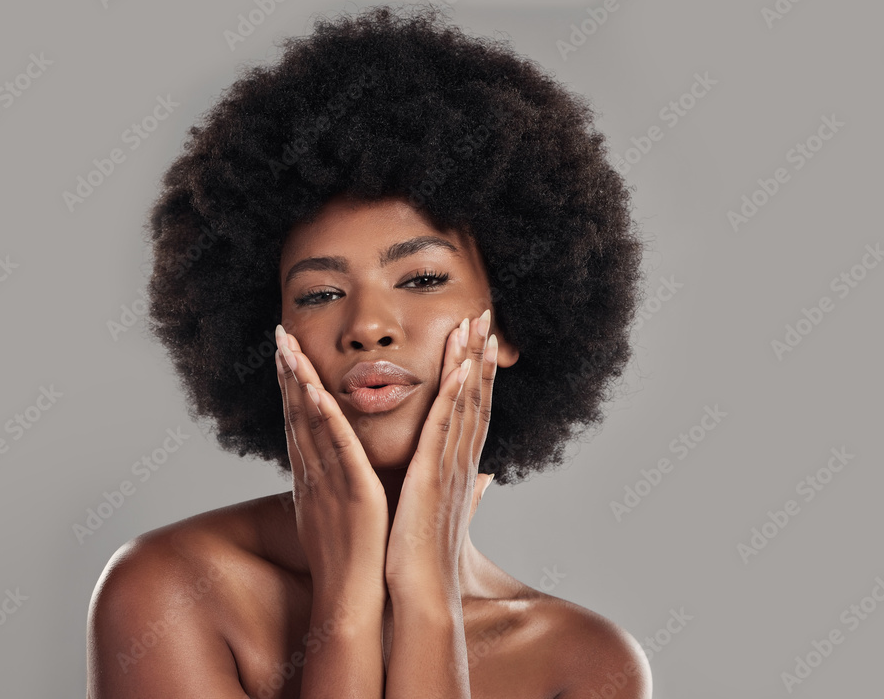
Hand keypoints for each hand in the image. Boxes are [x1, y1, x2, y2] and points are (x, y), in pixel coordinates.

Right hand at [274, 325, 389, 596]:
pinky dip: (325, 418)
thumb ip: (351, 485)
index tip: (288, 354)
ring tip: (290, 347)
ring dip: (299, 383)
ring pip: (310, 423)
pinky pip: (336, 449)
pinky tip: (316, 391)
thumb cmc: (353, 562)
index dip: (292, 386)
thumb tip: (355, 472)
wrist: (352, 600)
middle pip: (297, 414)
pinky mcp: (351, 491)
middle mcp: (315, 474)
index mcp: (316, 477)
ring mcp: (329, 482)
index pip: (301, 422)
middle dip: (288, 372)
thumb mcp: (347, 514)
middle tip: (280, 335)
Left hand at [384, 310, 497, 598]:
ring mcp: (450, 465)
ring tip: (475, 324)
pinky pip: (445, 425)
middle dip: (481, 354)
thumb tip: (484, 480)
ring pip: (465, 403)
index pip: (472, 411)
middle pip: (476, 397)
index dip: (479, 374)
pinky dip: (453, 393)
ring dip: (470, 361)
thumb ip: (467, 493)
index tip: (482, 341)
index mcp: (458, 468)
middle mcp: (460, 461)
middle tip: (486, 315)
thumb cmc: (429, 558)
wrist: (423, 594)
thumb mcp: (449, 516)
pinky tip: (458, 366)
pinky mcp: (433, 474)